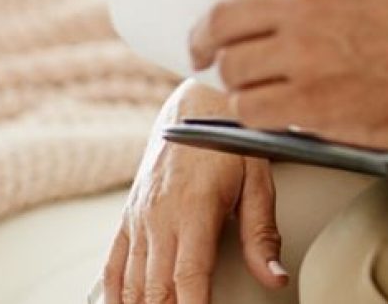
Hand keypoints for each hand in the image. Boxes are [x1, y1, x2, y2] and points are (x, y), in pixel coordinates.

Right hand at [99, 80, 287, 303]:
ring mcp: (139, 218)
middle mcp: (160, 216)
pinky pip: (113, 264)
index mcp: (194, 208)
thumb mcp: (258, 180)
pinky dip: (115, 293)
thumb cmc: (229, 140)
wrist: (194, 103)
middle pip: (157, 288)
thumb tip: (274, 277)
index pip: (189, 276)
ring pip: (133, 282)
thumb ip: (262, 234)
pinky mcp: (128, 216)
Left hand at [188, 0, 387, 148]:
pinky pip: (251, 109)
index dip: (227, 9)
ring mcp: (304, 55)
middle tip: (201, 58)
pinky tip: (272, 116)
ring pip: (231, 68)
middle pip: (221, 22)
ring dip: (235, 84)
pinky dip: (254, 115)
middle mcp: (303, 8)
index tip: (222, 26)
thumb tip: (275, 11)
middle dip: (203, 43)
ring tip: (250, 93)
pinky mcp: (310, 101)